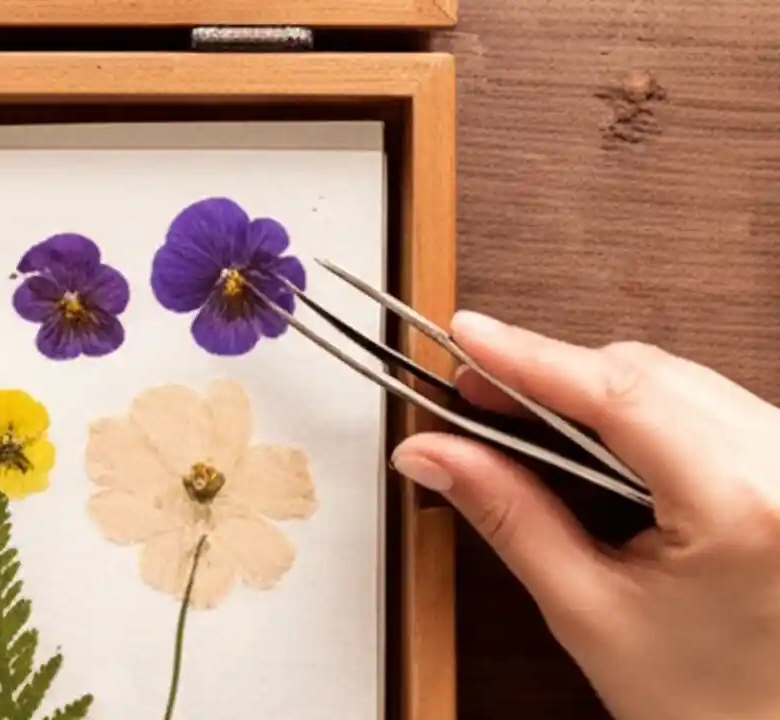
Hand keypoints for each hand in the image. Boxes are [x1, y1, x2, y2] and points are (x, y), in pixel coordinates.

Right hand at [392, 311, 779, 719]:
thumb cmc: (708, 702)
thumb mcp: (586, 609)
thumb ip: (508, 515)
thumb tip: (434, 454)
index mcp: (743, 506)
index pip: (621, 396)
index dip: (532, 357)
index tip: (469, 336)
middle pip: (648, 373)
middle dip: (554, 372)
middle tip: (473, 387)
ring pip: (680, 378)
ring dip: (596, 387)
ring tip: (521, 408)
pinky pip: (711, 401)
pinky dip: (642, 404)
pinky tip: (594, 428)